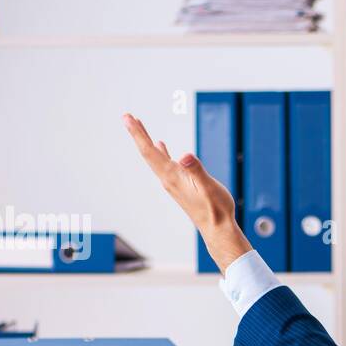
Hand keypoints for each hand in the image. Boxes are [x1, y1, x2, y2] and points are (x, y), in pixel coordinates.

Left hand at [122, 113, 249, 271]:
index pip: (150, 152)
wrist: (217, 228)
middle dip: (138, 134)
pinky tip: (161, 146)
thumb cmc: (216, 209)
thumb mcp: (209, 187)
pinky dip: (160, 152)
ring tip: (140, 127)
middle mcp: (168, 179)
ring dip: (146, 141)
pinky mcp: (180, 184)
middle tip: (127, 117)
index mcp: (173, 177)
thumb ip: (197, 171)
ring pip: (155, 157)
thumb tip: (186, 156)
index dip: (139, 134)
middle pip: (148, 153)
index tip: (128, 118)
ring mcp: (173, 182)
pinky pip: (164, 163)